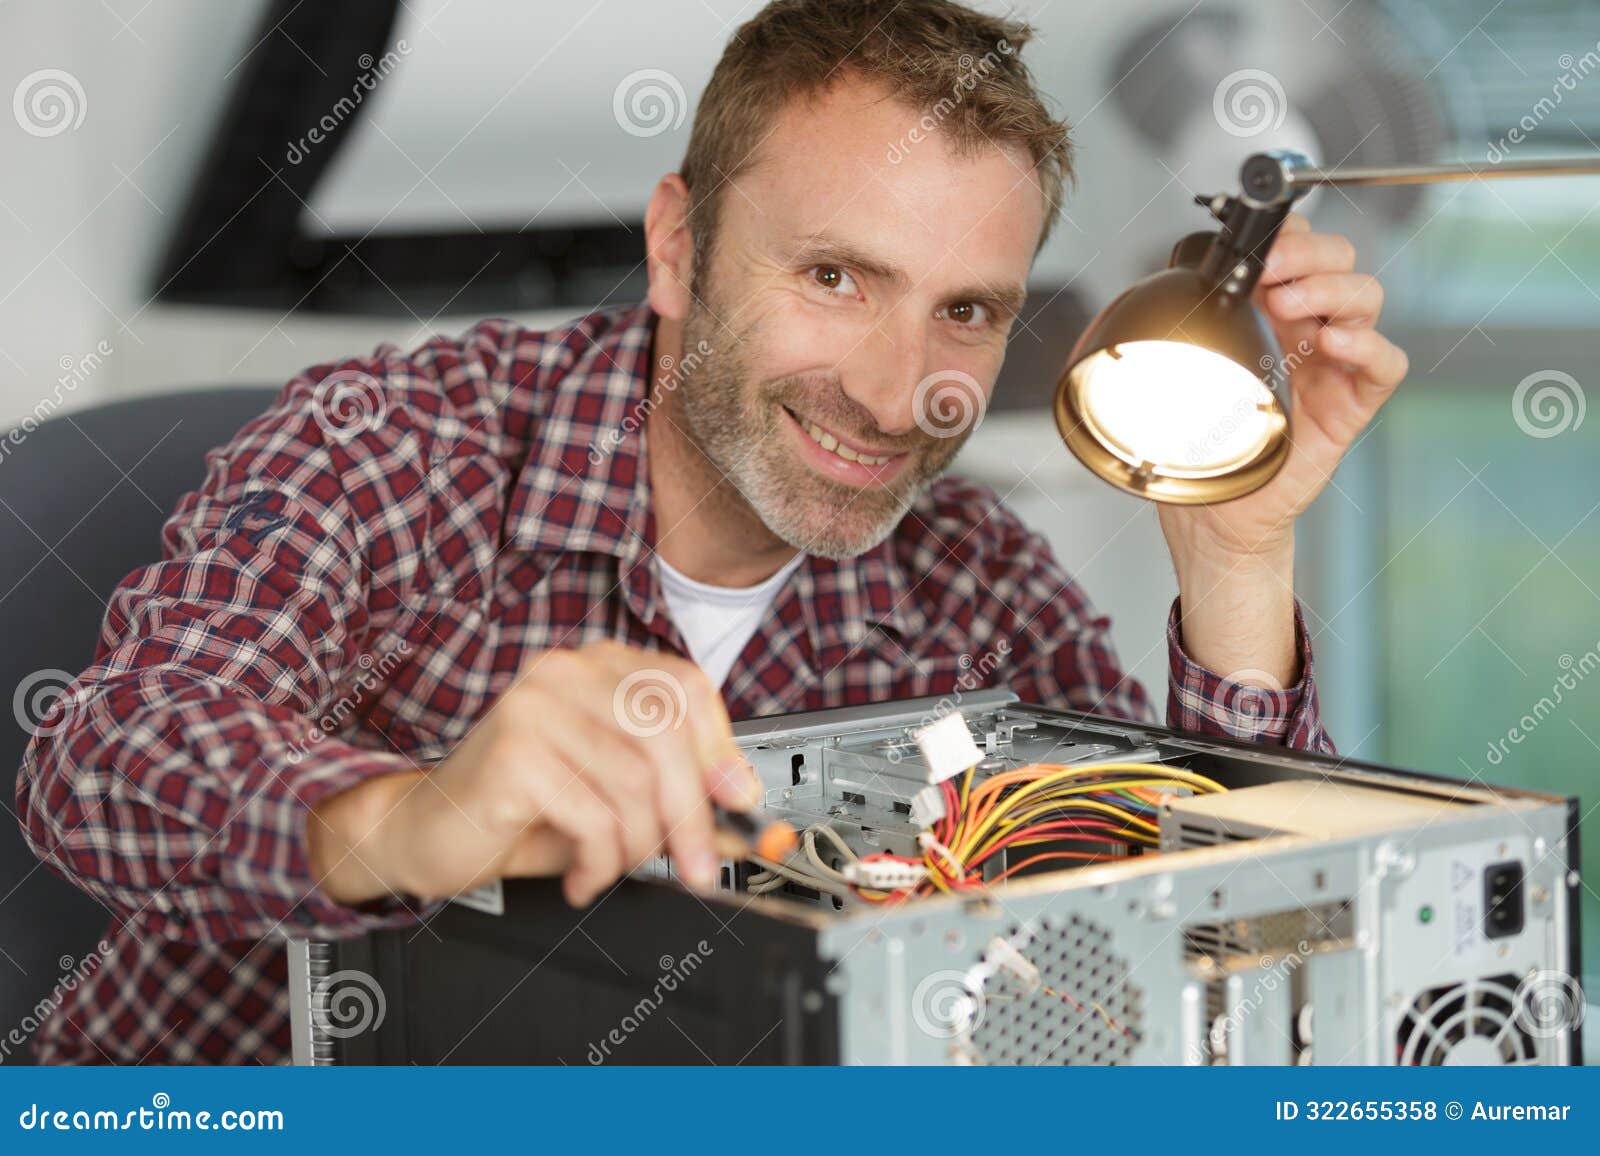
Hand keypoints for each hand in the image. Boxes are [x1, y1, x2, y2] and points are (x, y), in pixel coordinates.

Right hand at [306, 641, 760, 907]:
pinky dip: (601, 862)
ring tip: (613, 866)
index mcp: (599, 667)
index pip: (686, 688)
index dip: (720, 747)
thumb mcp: (612, 792)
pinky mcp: (513, 755)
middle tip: (698, 866)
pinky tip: (581, 875)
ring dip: (637, 846)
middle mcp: (567, 672)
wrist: (426, 830)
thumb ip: (674, 785)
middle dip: (692, 813)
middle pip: (667, 734)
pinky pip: (595, 817)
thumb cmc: (521, 807)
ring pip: (636, 782)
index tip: (738, 800)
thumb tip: (742, 801)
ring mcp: (536, 707)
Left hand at [1159, 213, 1409, 564]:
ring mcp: (1335, 362)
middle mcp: (1308, 328)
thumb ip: (1190, 319)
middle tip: (1272, 272)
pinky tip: (1331, 344)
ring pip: (1366, 297)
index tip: (1256, 246)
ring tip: (1288, 305)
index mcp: (1270, 311)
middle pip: (1340, 260)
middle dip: (1309, 253)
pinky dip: (1367, 346)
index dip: (1290, 236)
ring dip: (1330, 289)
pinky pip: (1386, 363)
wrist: (1218, 509)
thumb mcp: (1184, 368)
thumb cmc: (1205, 440)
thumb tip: (1176, 270)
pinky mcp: (1353, 402)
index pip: (1301, 247)